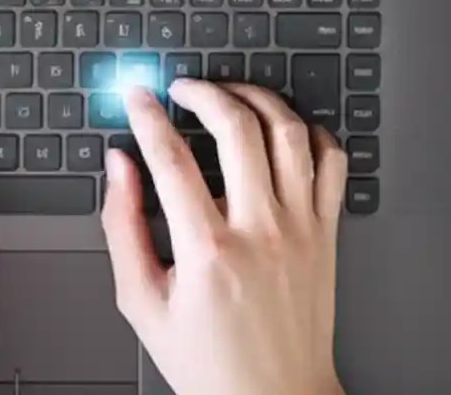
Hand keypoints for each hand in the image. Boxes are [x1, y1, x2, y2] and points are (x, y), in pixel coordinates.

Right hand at [102, 81, 347, 394]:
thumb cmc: (209, 362)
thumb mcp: (142, 302)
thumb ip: (123, 227)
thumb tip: (119, 168)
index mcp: (208, 251)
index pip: (171, 159)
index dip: (148, 115)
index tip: (136, 94)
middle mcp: (261, 232)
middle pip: (237, 128)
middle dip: (202, 91)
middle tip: (181, 88)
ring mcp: (302, 228)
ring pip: (289, 132)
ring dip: (255, 99)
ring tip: (228, 95)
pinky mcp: (328, 233)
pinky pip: (332, 161)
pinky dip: (309, 132)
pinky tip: (281, 129)